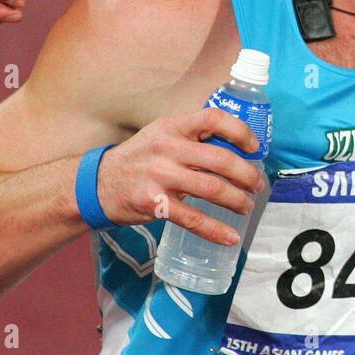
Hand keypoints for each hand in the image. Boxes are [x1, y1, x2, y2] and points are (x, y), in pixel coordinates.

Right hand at [94, 108, 264, 243]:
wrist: (96, 184)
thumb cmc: (138, 158)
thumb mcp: (160, 135)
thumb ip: (191, 137)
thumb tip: (234, 147)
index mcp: (172, 127)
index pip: (213, 118)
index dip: (240, 131)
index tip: (254, 147)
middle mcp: (167, 148)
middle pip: (220, 159)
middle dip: (246, 174)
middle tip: (257, 185)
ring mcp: (159, 176)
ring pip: (212, 188)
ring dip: (237, 200)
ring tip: (246, 206)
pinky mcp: (153, 204)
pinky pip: (192, 218)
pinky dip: (215, 230)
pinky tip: (230, 236)